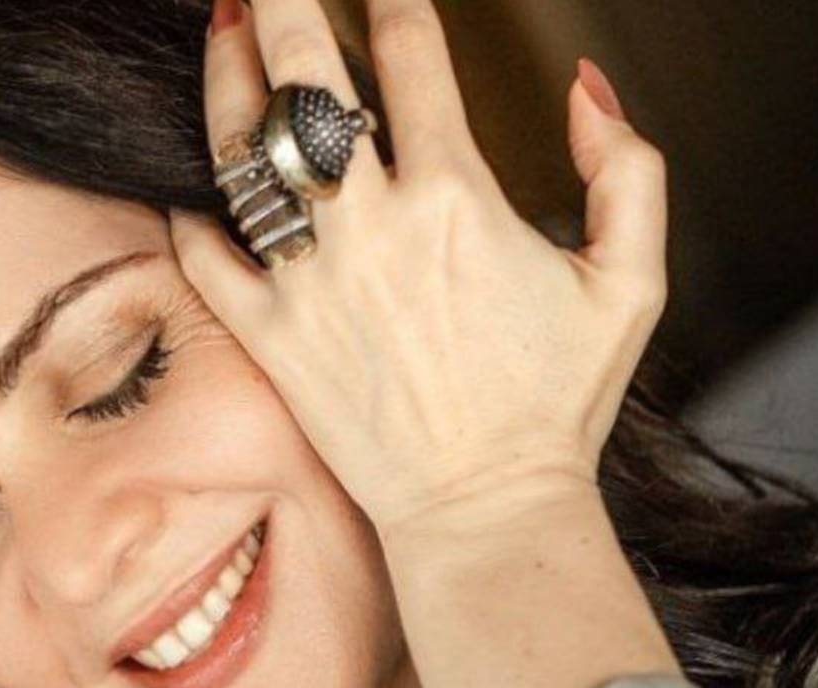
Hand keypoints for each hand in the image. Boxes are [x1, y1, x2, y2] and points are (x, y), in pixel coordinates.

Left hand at [171, 0, 667, 532]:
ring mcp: (310, 281)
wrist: (483, 507)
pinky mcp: (269, 335)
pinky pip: (205, 254)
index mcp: (458, 198)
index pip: (412, 60)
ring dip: (224, 80)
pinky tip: (187, 174)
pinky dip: (189, 210)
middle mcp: (373, 227)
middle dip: (281, 7)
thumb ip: (626, 170)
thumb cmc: (556, 402)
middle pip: (308, 81)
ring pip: (244, 154)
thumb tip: (586, 85)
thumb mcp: (631, 281)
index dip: (394, 4)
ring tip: (216, 31)